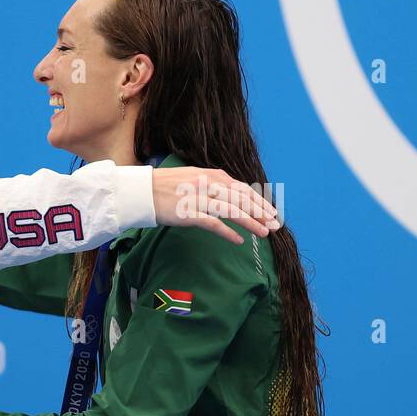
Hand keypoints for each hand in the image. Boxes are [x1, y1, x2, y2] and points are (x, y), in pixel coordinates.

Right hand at [152, 167, 280, 244]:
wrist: (141, 192)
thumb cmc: (166, 186)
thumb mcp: (194, 177)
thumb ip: (214, 183)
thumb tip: (234, 193)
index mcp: (211, 175)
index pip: (242, 188)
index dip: (259, 201)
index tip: (271, 212)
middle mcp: (208, 184)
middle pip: (242, 199)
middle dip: (261, 212)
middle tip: (275, 224)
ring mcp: (199, 198)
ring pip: (232, 210)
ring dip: (251, 222)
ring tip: (264, 233)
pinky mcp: (189, 213)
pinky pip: (214, 224)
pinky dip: (229, 232)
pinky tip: (239, 241)